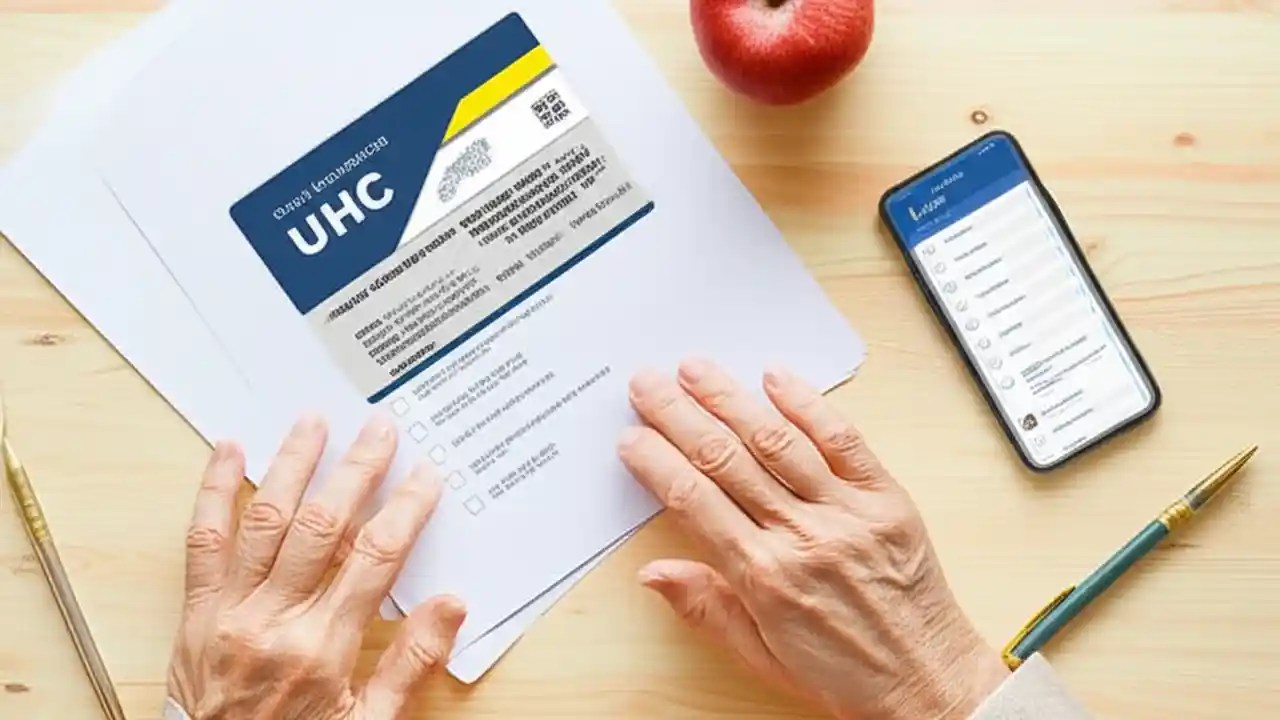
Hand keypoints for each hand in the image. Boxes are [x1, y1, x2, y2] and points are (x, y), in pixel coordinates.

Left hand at [169, 415, 465, 719]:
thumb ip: (410, 665)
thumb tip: (452, 606)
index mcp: (324, 649)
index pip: (375, 558)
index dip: (405, 510)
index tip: (425, 477)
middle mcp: (276, 621)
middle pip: (324, 526)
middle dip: (357, 471)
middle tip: (379, 429)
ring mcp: (231, 611)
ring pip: (266, 520)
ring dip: (292, 465)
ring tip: (314, 423)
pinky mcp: (196, 610)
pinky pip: (202, 541)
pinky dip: (213, 492)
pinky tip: (227, 452)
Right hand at [619, 360, 1008, 719]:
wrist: (928, 683)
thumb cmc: (845, 674)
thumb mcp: (760, 656)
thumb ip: (705, 608)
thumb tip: (652, 572)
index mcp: (764, 576)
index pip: (694, 502)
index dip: (657, 463)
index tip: (631, 439)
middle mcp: (802, 536)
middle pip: (725, 459)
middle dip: (678, 415)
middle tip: (647, 384)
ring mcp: (846, 512)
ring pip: (776, 441)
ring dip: (730, 398)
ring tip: (696, 369)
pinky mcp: (885, 498)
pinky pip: (843, 441)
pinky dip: (808, 405)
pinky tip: (777, 378)